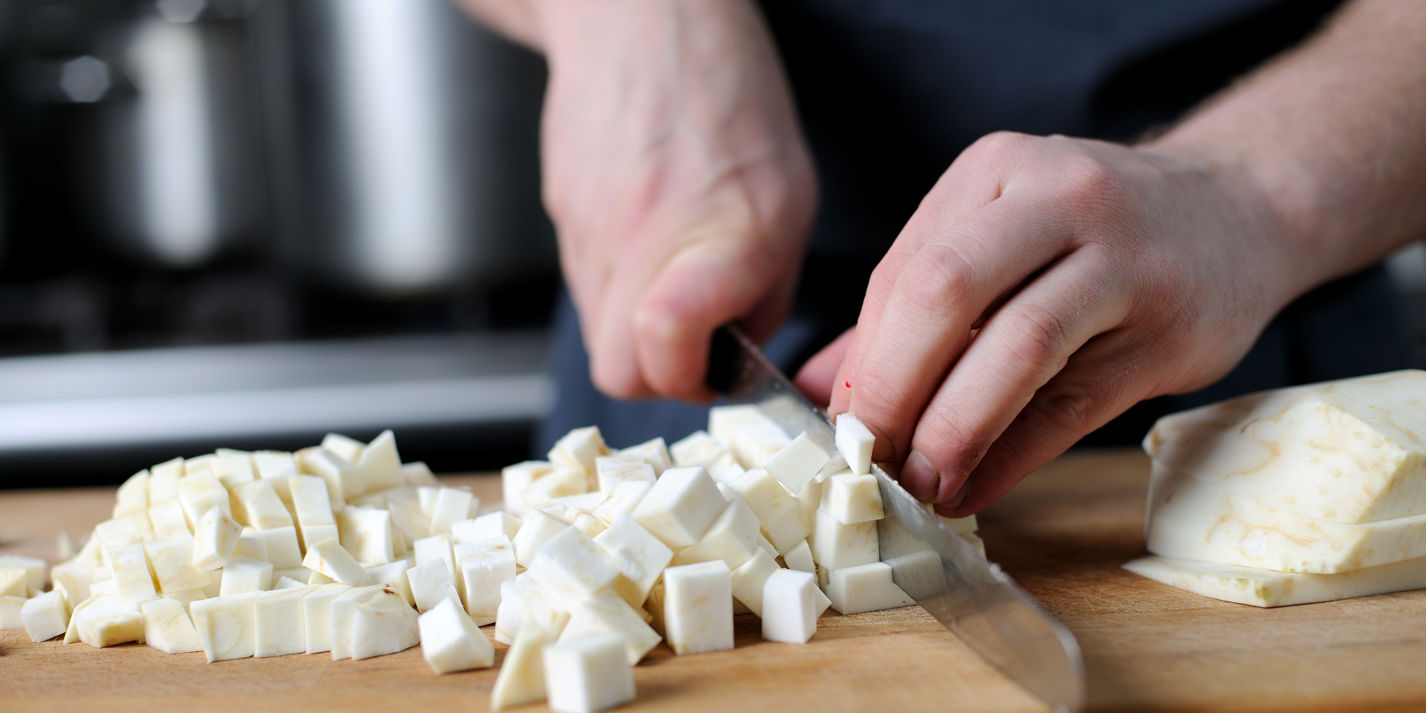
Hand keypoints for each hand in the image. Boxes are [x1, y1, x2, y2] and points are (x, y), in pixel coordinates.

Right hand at [535, 0, 814, 399]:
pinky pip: (585, 286)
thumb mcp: (791, 200)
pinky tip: (645, 237)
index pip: (664, 348)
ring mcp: (591, 230)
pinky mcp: (561, 216)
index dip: (689, 379)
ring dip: (635, 329)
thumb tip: (736, 358)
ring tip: (673, 274)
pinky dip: (615, 286)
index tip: (716, 365)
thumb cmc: (730, 98)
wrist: (640, 20)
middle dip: (658, 373)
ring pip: (597, 334)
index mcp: (723, 234)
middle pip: (617, 372)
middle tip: (695, 341)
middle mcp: (647, 239)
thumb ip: (766, 292)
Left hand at [797, 132, 1296, 515]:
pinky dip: (1014, 456)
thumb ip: (905, 307)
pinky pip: (1074, 402)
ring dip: (956, 429)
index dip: (863, 358)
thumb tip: (813, 391)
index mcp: (994, 173)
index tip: (837, 426)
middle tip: (867, 457)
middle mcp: (1056, 198)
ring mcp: (1123, 258)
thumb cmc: (1090, 234)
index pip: (904, 270)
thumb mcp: (996, 237)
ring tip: (920, 485)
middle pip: (947, 292)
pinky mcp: (1168, 327)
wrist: (1237, 211)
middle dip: (894, 387)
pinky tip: (974, 488)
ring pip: (1018, 347)